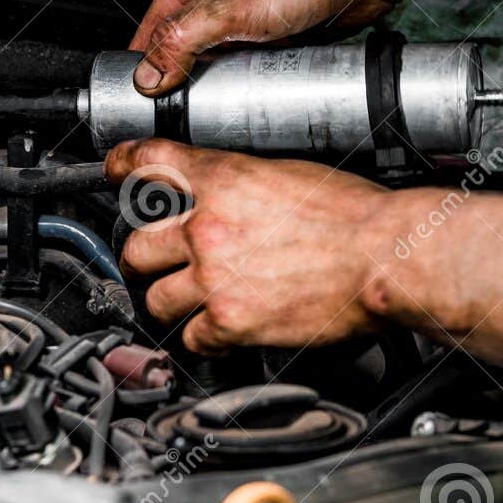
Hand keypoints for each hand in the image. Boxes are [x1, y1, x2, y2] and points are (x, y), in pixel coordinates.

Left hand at [107, 139, 397, 354]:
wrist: (387, 257)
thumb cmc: (359, 217)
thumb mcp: (292, 175)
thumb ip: (246, 186)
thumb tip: (228, 198)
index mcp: (225, 181)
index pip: (152, 164)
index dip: (124, 166)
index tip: (115, 168)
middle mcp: (209, 228)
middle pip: (138, 246)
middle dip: (145, 257)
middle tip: (158, 263)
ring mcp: (214, 279)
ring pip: (156, 299)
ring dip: (170, 303)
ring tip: (191, 304)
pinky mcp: (230, 322)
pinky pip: (192, 338)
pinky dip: (204, 339)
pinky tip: (221, 331)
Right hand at [128, 0, 408, 95]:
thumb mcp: (230, 8)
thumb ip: (182, 41)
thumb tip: (147, 77)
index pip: (145, 39)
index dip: (139, 75)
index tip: (143, 110)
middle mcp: (212, 1)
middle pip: (177, 58)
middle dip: (178, 89)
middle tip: (182, 119)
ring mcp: (242, 21)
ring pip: (213, 68)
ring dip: (214, 90)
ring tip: (217, 114)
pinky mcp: (271, 37)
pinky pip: (246, 71)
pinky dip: (246, 87)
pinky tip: (252, 100)